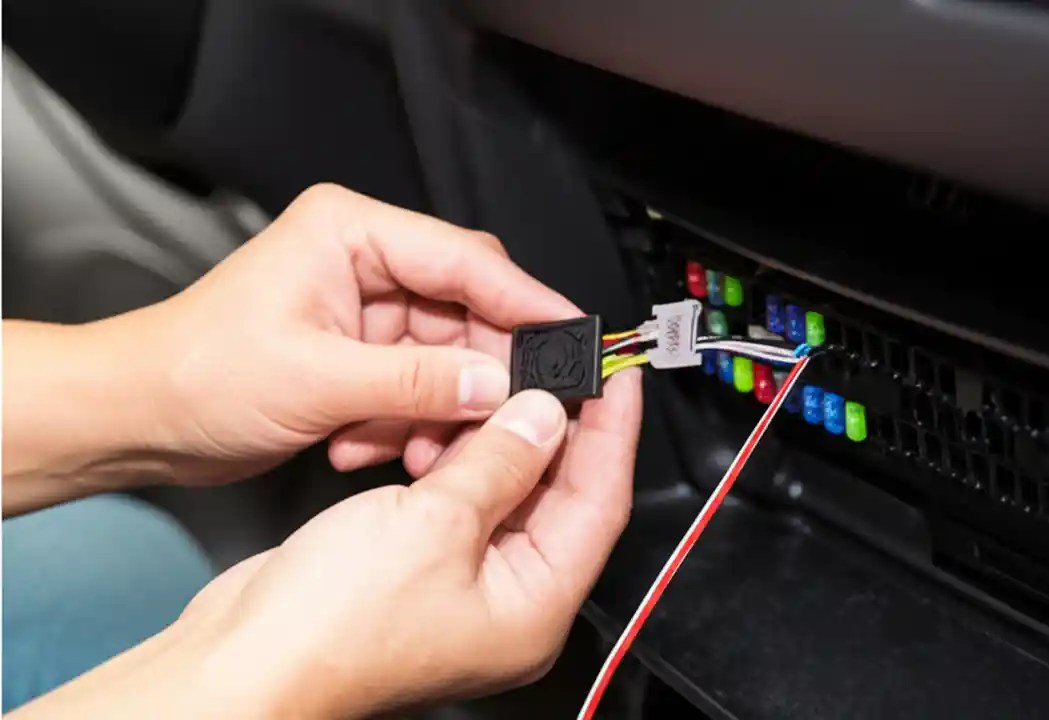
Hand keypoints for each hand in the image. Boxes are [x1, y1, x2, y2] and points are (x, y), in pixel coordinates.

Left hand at [119, 183, 580, 485]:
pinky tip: (373, 446)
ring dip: (442, 407)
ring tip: (418, 447)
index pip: (466, 261)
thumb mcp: (316, 380)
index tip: (574, 340)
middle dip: (484, 370)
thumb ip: (417, 382)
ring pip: (449, 355)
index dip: (526, 301)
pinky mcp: (363, 354)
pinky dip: (411, 421)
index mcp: (352, 233)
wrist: (138, 418)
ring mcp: (367, 310)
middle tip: (514, 416)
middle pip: (467, 309)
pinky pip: (420, 384)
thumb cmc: (197, 374)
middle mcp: (366, 261)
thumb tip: (499, 387)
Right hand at [174, 372, 641, 715]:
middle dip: (558, 428)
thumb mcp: (434, 524)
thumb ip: (498, 463)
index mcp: (534, 608)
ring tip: (502, 383)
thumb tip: (544, 417)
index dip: (612, 433)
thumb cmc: (329, 627)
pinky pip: (462, 502)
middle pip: (559, 496)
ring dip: (501, 438)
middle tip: (563, 365)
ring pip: (508, 494)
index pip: (600, 502)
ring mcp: (464, 586)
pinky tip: (448, 425)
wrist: (243, 659)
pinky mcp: (421, 570)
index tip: (615, 376)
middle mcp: (509, 602)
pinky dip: (459, 461)